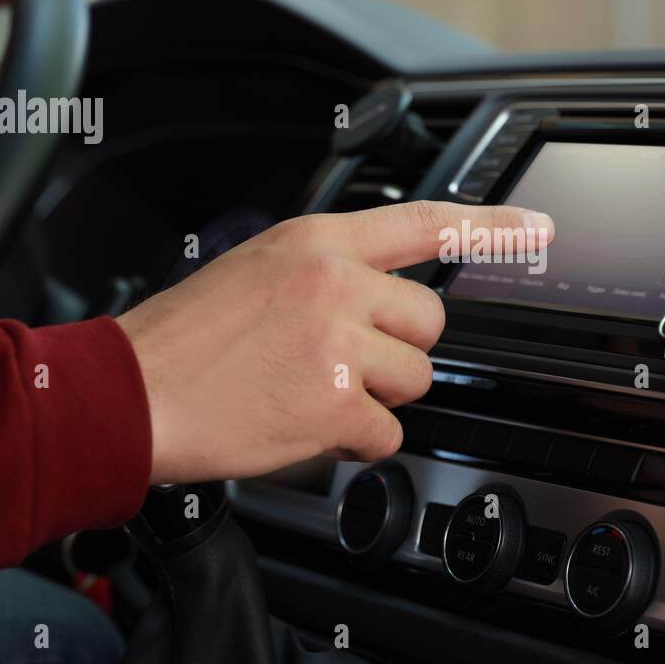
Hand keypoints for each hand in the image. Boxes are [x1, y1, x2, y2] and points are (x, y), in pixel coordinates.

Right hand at [116, 201, 553, 484]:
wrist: (126, 395)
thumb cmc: (184, 339)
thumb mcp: (257, 268)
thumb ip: (327, 271)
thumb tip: (383, 292)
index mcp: (316, 243)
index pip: (423, 223)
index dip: (491, 226)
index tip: (538, 229)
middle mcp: (335, 286)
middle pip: (430, 321)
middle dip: (399, 350)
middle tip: (345, 361)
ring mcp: (338, 345)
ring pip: (414, 380)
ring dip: (376, 397)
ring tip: (312, 390)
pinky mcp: (335, 406)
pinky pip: (387, 433)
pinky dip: (355, 441)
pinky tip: (307, 424)